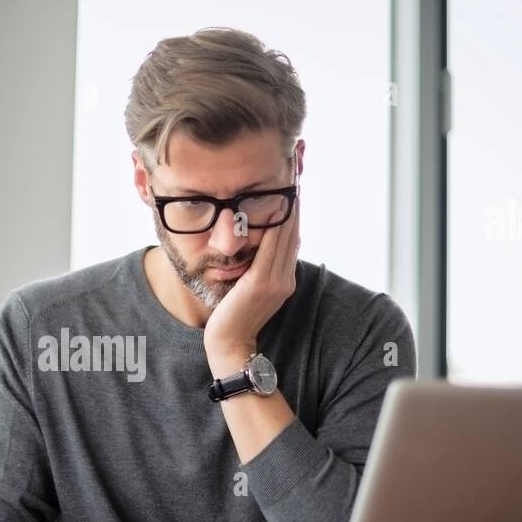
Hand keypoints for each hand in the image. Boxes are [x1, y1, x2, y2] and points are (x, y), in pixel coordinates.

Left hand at [203, 191, 300, 368]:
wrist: (228, 343)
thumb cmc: (232, 317)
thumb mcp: (249, 289)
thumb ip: (257, 270)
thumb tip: (253, 246)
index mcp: (285, 279)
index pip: (292, 239)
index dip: (293, 214)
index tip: (290, 190)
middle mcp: (285, 278)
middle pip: (292, 233)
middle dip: (292, 205)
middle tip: (292, 177)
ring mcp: (276, 281)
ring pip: (284, 236)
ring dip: (285, 208)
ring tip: (285, 184)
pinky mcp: (261, 283)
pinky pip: (269, 246)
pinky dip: (271, 224)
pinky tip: (269, 205)